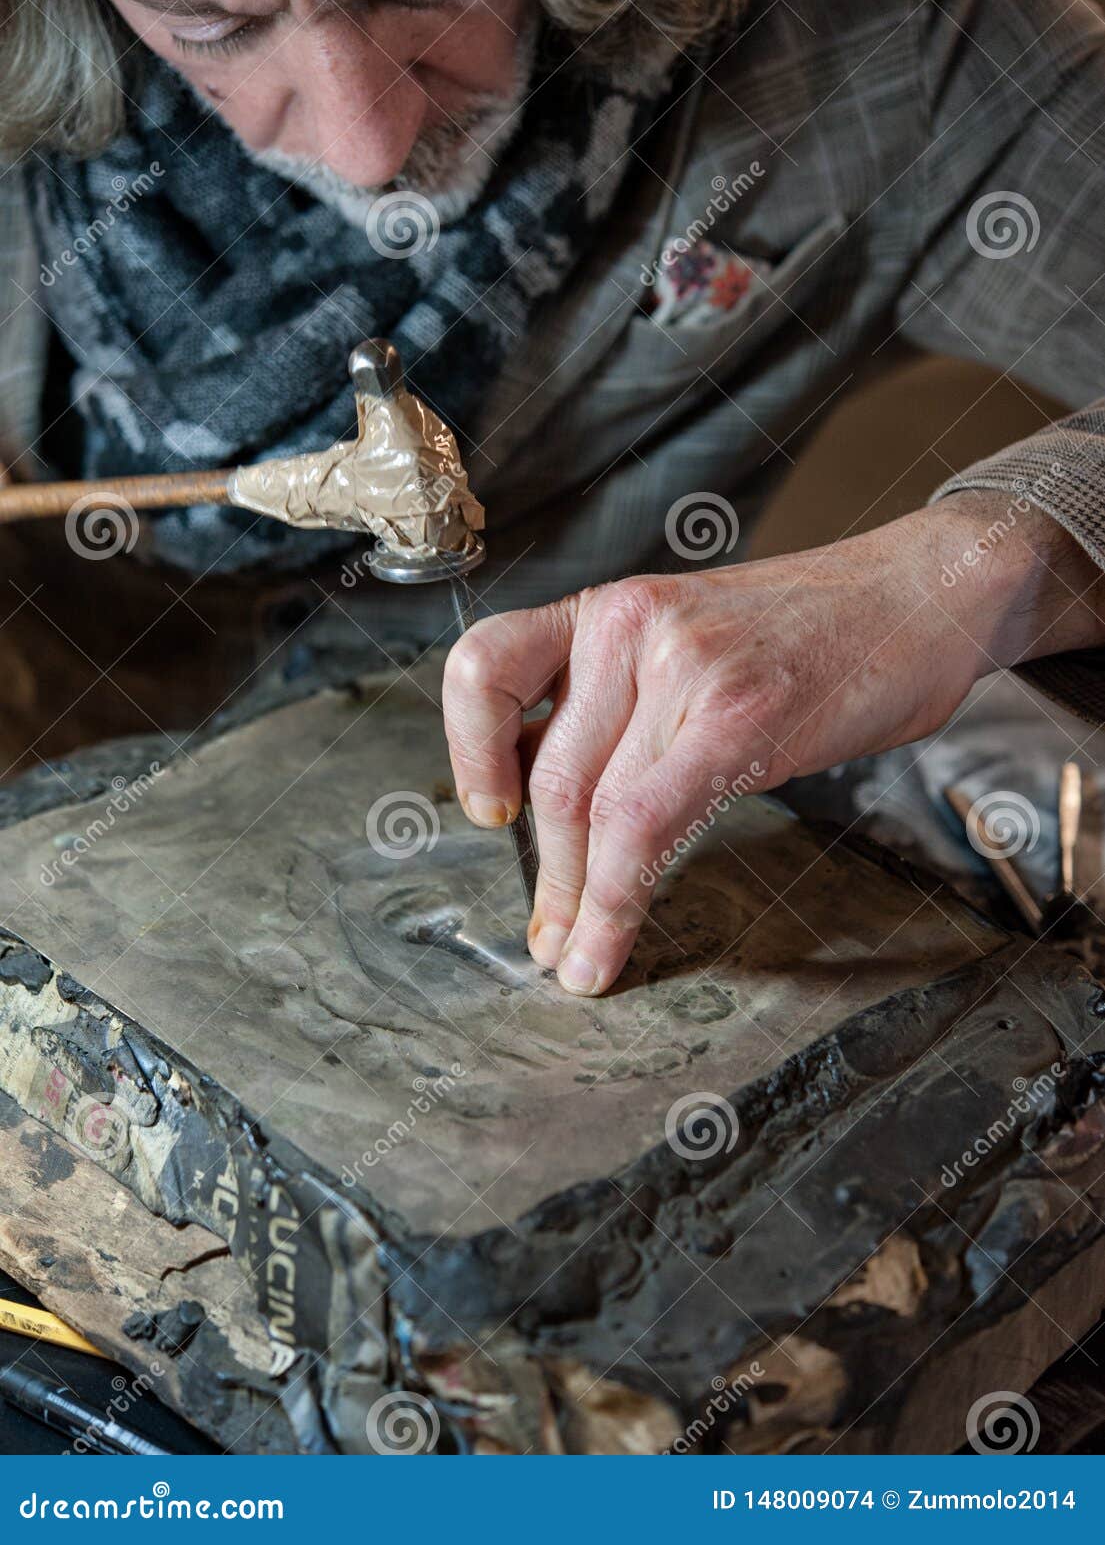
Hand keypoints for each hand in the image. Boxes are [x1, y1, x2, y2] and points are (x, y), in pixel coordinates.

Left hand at [442, 492, 1104, 994]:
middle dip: (547, 875)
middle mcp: (628, 627)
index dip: (467, 748)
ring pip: (589, 810)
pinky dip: (617, 903)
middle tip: (552, 937)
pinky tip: (609, 946)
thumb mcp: (696, 640)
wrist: (921, 592)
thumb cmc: (816, 631)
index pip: (488, 664)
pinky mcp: (732, 717)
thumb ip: (631, 703)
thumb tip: (571, 795)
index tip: (488, 813)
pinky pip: (643, 826)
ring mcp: (680, 668)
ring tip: (578, 958)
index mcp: (611, 608)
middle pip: (550, 774)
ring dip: (577, 905)